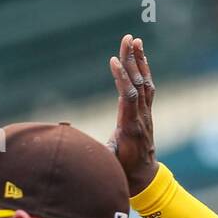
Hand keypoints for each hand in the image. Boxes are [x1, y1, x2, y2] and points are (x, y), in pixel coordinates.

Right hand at [106, 34, 157, 195]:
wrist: (145, 178)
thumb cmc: (122, 173)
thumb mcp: (107, 166)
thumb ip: (95, 156)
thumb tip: (70, 147)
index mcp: (130, 127)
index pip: (129, 97)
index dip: (122, 78)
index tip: (114, 60)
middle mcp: (141, 117)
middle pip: (138, 84)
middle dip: (133, 60)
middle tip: (128, 39)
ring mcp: (146, 114)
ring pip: (145, 83)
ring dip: (140, 61)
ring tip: (136, 41)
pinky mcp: (146, 113)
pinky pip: (147, 88)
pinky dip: (143, 71)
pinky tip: (140, 58)